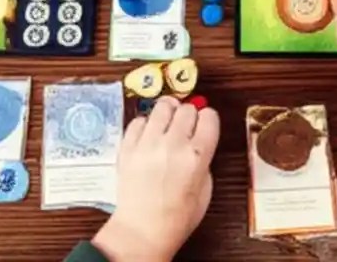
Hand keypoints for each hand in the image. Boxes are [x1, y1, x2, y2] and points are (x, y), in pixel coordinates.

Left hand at [92, 97, 219, 261]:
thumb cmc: (175, 217)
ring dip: (168, 112)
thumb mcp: (205, 189)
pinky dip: (146, 124)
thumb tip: (200, 141)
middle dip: (189, 115)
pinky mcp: (128, 147)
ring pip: (162, 106)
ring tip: (168, 121)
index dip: (208, 119)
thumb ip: (204, 160)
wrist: (143, 229)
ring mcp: (148, 144)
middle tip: (186, 125)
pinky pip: (138, 120)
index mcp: (197, 156)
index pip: (209, 116)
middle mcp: (173, 145)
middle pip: (187, 109)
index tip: (205, 123)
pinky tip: (149, 134)